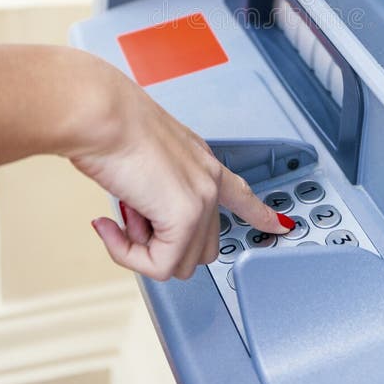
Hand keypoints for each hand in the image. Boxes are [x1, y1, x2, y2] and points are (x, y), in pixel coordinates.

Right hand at [71, 59, 292, 279]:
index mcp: (201, 160)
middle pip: (200, 247)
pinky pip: (157, 266)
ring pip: (179, 262)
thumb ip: (154, 190)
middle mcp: (209, 179)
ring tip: (122, 212)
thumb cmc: (109, 128)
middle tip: (130, 215)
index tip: (279, 225)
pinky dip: (126, 255)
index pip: (241, 193)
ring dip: (141, 248)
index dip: (260, 213)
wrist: (103, 116)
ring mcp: (202, 199)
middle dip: (161, 245)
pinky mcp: (184, 219)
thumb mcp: (142, 158)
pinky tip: (110, 227)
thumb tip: (142, 219)